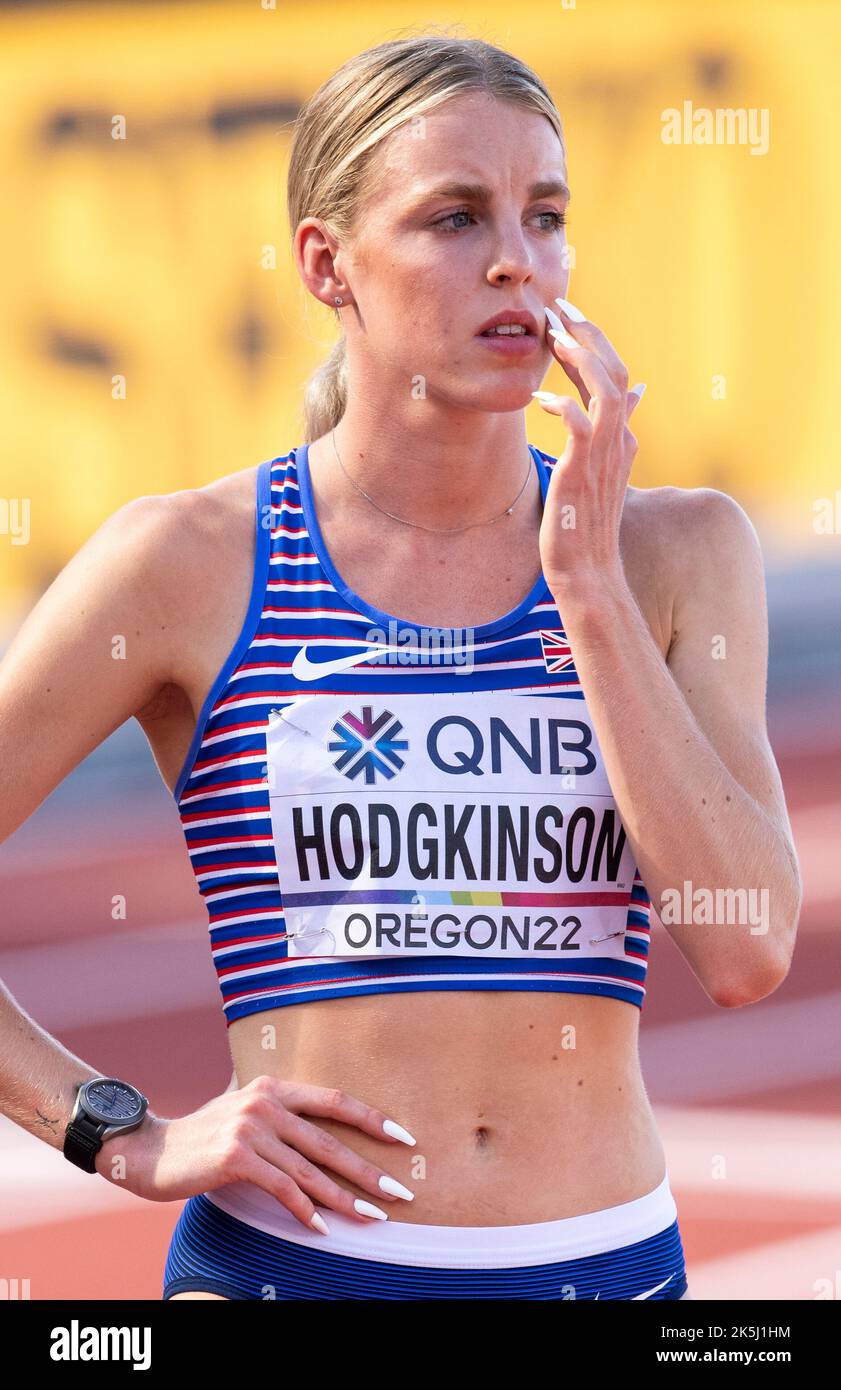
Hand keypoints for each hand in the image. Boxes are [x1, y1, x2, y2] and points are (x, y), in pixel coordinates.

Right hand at [94, 1075, 416, 1231]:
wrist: (151, 1151)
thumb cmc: (203, 1136)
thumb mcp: (244, 1111)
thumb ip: (278, 1112)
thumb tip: (321, 1127)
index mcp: (274, 1087)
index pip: (335, 1101)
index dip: (373, 1119)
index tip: (405, 1138)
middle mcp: (266, 1101)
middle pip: (331, 1141)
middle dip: (369, 1170)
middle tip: (402, 1192)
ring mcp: (251, 1127)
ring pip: (311, 1169)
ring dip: (345, 1198)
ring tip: (373, 1217)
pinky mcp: (236, 1156)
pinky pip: (282, 1187)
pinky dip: (304, 1210)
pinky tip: (321, 1228)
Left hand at [532, 298, 645, 597]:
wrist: (588, 573)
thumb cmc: (587, 527)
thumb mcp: (603, 472)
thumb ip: (617, 429)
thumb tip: (638, 391)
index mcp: (621, 438)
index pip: (616, 376)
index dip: (594, 343)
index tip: (567, 321)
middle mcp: (618, 442)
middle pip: (615, 372)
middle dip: (588, 335)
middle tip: (558, 309)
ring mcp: (603, 456)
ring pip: (605, 389)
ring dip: (580, 358)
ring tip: (554, 336)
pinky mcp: (583, 471)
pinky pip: (579, 423)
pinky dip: (562, 404)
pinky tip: (540, 400)